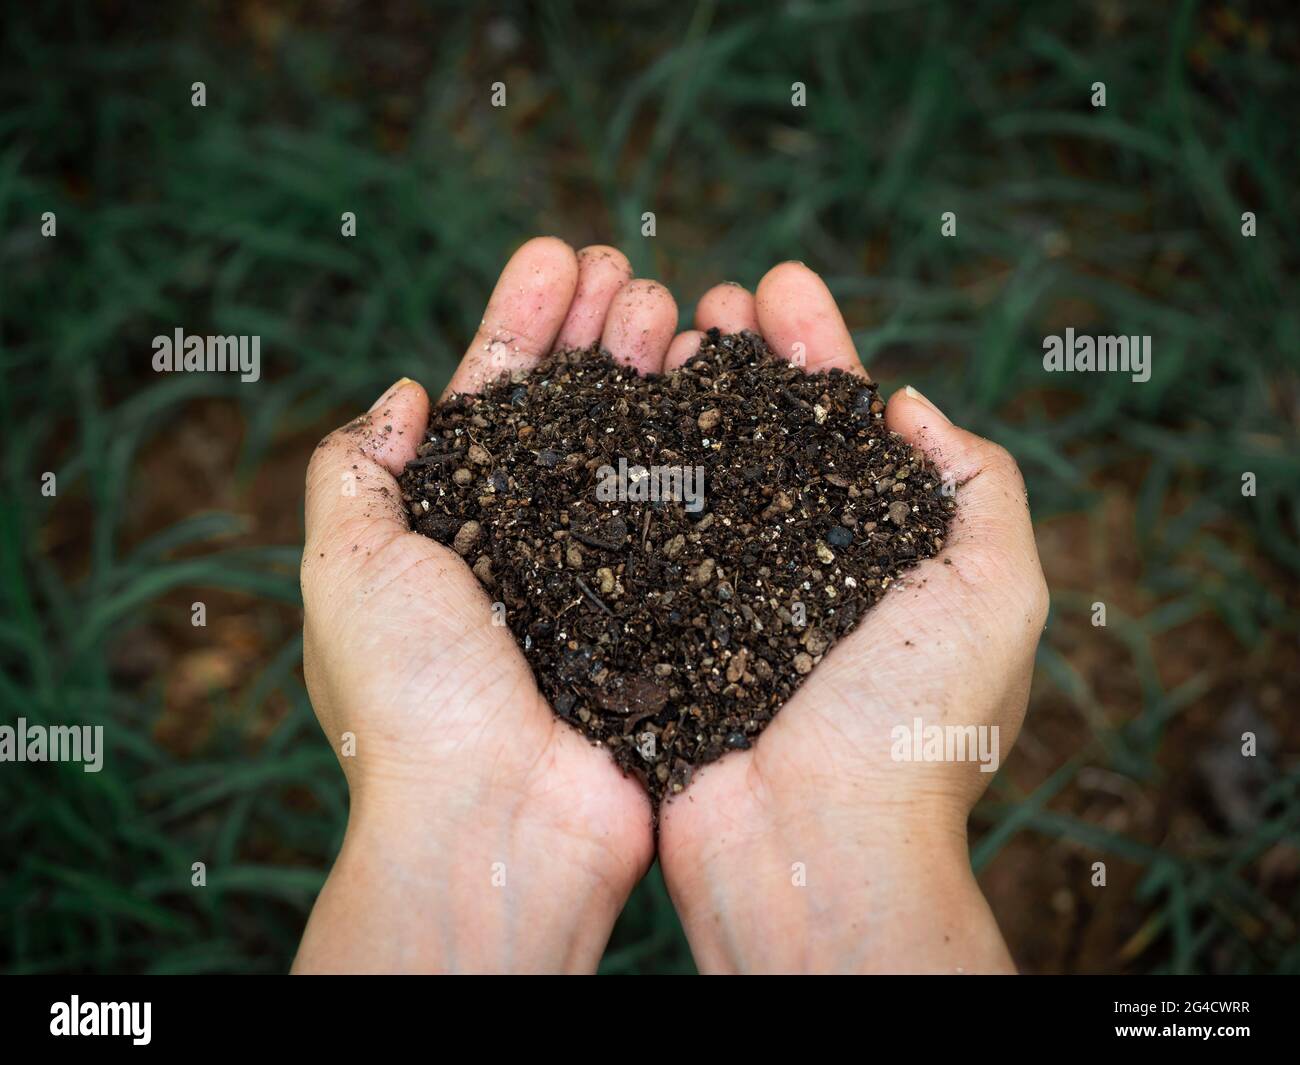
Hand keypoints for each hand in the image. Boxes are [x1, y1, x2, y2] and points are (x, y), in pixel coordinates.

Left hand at [294, 238, 681, 972]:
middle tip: (630, 269)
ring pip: (636, 446)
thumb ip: (355, 472)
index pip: (492, 401)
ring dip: (650, 366)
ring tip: (675, 303)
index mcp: (451, 528)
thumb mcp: (345, 569)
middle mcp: (533, 545)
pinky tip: (721, 382)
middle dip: (595, 330)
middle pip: (572, 409)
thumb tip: (400, 396)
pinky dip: (704, 441)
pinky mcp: (667, 611)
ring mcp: (608, 576)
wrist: (499, 823)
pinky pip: (691, 509)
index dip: (522, 326)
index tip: (558, 258)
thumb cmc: (411, 699)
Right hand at [656, 263, 1049, 972]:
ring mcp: (718, 594)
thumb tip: (909, 407)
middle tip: (710, 299)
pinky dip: (621, 469)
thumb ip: (978, 486)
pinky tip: (602, 409)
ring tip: (650, 326)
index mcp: (876, 550)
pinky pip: (634, 534)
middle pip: (760, 434)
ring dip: (674, 395)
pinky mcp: (655, 629)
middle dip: (738, 359)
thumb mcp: (998, 591)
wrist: (814, 844)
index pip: (843, 425)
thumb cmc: (913, 724)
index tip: (782, 288)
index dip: (815, 351)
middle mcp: (794, 565)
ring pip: (692, 471)